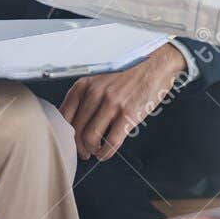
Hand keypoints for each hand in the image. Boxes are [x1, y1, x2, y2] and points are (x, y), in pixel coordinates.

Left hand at [60, 42, 185, 161]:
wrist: (155, 64)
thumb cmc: (130, 72)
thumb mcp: (100, 78)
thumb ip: (86, 96)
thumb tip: (76, 120)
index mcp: (85, 84)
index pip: (64, 115)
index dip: (64, 133)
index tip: (68, 141)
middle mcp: (95, 93)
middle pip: (76, 129)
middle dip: (78, 146)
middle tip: (83, 152)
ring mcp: (111, 103)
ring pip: (90, 137)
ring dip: (91, 150)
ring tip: (95, 152)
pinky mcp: (128, 114)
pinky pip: (112, 141)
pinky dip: (106, 152)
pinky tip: (106, 153)